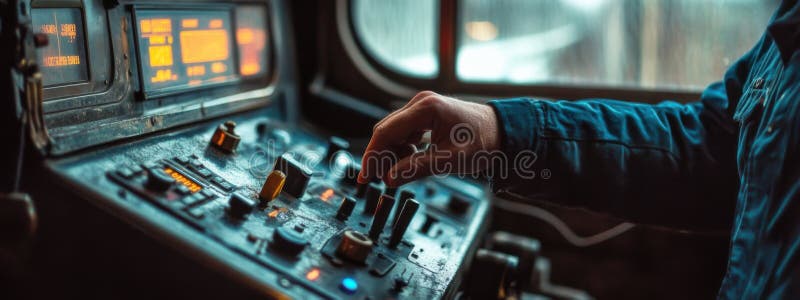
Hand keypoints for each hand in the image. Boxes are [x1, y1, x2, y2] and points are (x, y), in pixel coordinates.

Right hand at [358, 91, 499, 186]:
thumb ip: (417, 169)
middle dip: (380, 157)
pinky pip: (404, 132)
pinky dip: (401, 149)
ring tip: (400, 173)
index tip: (365, 177)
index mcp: (426, 108)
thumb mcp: (450, 161)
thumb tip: (389, 179)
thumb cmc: (483, 142)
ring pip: (393, 132)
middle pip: (386, 131)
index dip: (372, 156)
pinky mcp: (425, 114)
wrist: (502, 132)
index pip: (386, 132)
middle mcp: (420, 102)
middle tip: (381, 181)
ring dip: (391, 154)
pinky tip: (409, 162)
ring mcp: (422, 107)